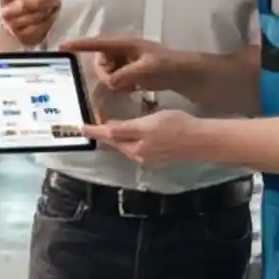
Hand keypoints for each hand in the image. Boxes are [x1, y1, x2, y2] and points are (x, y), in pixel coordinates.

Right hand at [0, 0, 60, 46]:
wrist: (14, 25)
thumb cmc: (20, 0)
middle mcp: (6, 12)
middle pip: (27, 4)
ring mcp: (14, 26)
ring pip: (34, 17)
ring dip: (48, 10)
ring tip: (56, 3)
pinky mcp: (24, 37)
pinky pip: (39, 29)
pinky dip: (49, 21)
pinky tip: (54, 14)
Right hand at [58, 35, 182, 91]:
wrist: (186, 74)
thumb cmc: (168, 66)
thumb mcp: (146, 70)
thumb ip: (125, 75)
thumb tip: (110, 82)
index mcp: (125, 44)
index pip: (98, 44)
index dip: (80, 45)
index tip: (63, 46)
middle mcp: (123, 51)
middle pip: (101, 62)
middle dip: (107, 73)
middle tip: (122, 82)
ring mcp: (127, 62)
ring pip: (108, 73)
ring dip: (116, 81)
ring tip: (133, 85)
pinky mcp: (131, 72)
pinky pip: (116, 80)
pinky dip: (122, 85)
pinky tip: (135, 87)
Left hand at [80, 110, 197, 164]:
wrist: (199, 140)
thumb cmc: (175, 126)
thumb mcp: (148, 123)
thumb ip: (127, 128)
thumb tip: (109, 129)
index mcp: (135, 144)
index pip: (109, 135)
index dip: (93, 130)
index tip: (78, 127)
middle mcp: (138, 153)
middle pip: (115, 141)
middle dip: (102, 133)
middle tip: (90, 123)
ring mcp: (147, 155)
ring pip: (124, 144)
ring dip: (114, 136)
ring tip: (105, 124)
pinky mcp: (155, 155)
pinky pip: (134, 146)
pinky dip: (127, 139)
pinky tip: (127, 131)